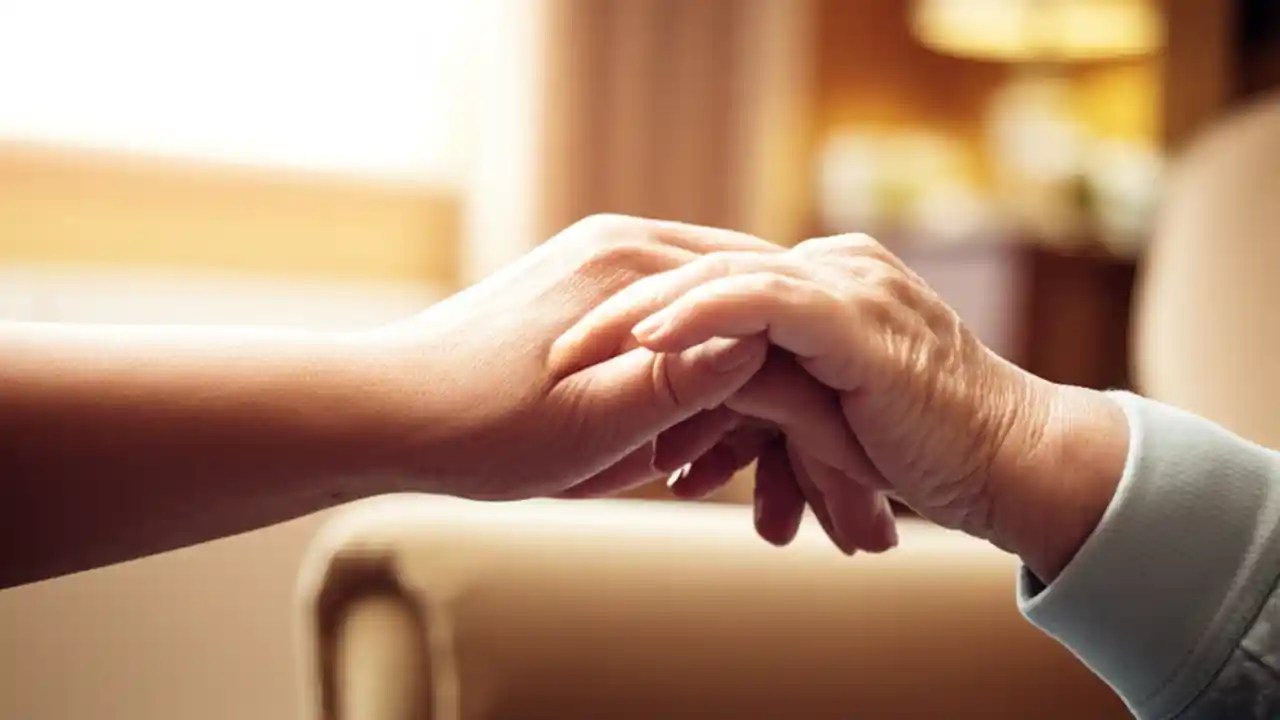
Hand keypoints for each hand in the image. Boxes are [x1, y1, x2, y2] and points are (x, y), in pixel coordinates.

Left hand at [362, 214, 786, 500]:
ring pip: (700, 297)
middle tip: (800, 426)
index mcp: (631, 262)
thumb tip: (761, 339)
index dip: (798, 356)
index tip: (821, 418)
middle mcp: (618, 239)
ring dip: (727, 356)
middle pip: (736, 285)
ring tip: (739, 429)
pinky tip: (679, 410)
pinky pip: (660, 306)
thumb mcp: (593, 428)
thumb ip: (680, 384)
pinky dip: (684, 352)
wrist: (380, 410)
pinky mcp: (572, 279)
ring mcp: (592, 254)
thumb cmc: (480, 432)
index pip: (759, 288)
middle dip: (771, 353)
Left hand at [557, 234, 1127, 578]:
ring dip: (639, 322)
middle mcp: (819, 270)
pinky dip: (700, 316)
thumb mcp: (804, 428)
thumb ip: (748, 410)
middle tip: (548, 360)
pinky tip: (645, 341)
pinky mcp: (857, 317)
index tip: (560, 360)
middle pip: (696, 278)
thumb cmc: (906, 456)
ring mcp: (839, 285)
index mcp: (804, 288)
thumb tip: (672, 443)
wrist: (1006, 465)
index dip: (628, 320)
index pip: (700, 288)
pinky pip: (762, 302)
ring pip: (717, 283)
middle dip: (615, 322)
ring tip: (571, 360)